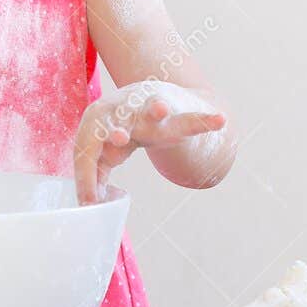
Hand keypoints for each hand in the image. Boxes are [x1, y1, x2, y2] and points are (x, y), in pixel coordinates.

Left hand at [73, 81, 227, 204]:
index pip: (89, 146)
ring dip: (157, 108)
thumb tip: (87, 205)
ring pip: (154, 107)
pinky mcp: (178, 111)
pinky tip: (219, 119)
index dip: (88, 173)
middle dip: (118, 129)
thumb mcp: (109, 151)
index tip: (89, 200)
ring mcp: (151, 108)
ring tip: (161, 108)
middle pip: (119, 120)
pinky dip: (205, 120)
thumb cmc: (128, 131)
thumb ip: (97, 173)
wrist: (159, 102)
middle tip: (119, 137)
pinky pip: (192, 118)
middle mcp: (125, 111)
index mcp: (102, 120)